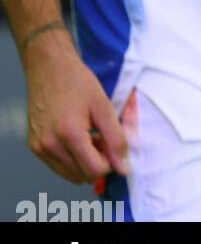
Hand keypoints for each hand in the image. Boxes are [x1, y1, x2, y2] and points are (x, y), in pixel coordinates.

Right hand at [25, 30, 128, 183]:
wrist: (49, 68)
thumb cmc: (78, 82)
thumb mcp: (103, 106)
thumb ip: (116, 138)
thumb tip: (123, 168)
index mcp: (69, 134)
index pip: (95, 170)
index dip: (110, 161)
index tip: (112, 144)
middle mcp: (50, 145)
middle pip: (82, 175)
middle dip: (97, 162)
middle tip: (101, 138)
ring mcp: (39, 148)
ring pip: (70, 175)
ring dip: (84, 163)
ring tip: (90, 137)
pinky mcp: (34, 147)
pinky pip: (57, 166)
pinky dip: (71, 159)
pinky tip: (76, 138)